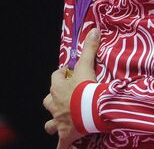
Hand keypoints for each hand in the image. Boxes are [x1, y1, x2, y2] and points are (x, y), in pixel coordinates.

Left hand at [44, 29, 98, 148]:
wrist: (91, 111)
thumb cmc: (87, 88)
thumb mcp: (88, 66)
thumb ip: (90, 49)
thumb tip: (94, 30)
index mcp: (58, 87)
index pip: (55, 76)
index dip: (63, 73)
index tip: (71, 71)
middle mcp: (54, 104)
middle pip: (48, 100)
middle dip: (54, 98)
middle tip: (67, 95)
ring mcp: (58, 120)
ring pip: (49, 122)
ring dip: (54, 121)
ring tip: (62, 120)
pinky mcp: (65, 135)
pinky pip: (60, 144)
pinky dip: (62, 146)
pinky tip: (63, 147)